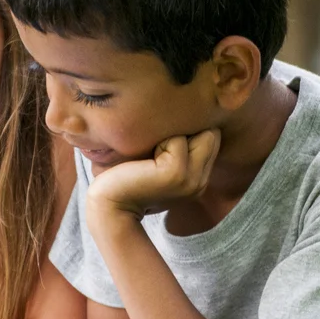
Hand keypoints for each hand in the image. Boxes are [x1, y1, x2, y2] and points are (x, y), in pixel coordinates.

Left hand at [85, 131, 220, 221]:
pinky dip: (159, 140)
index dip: (190, 128)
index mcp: (198, 179)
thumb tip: (184, 111)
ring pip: (198, 133)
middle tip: (155, 145)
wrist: (108, 206)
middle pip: (211, 132)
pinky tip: (143, 159)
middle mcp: (200, 181)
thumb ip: (177, 148)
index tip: (163, 137)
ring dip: (172, 133)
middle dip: (186, 128)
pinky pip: (177, 139)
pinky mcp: (176, 173)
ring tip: (149, 153)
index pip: (212, 136)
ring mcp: (191, 180)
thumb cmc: (124, 179)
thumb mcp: (158, 162)